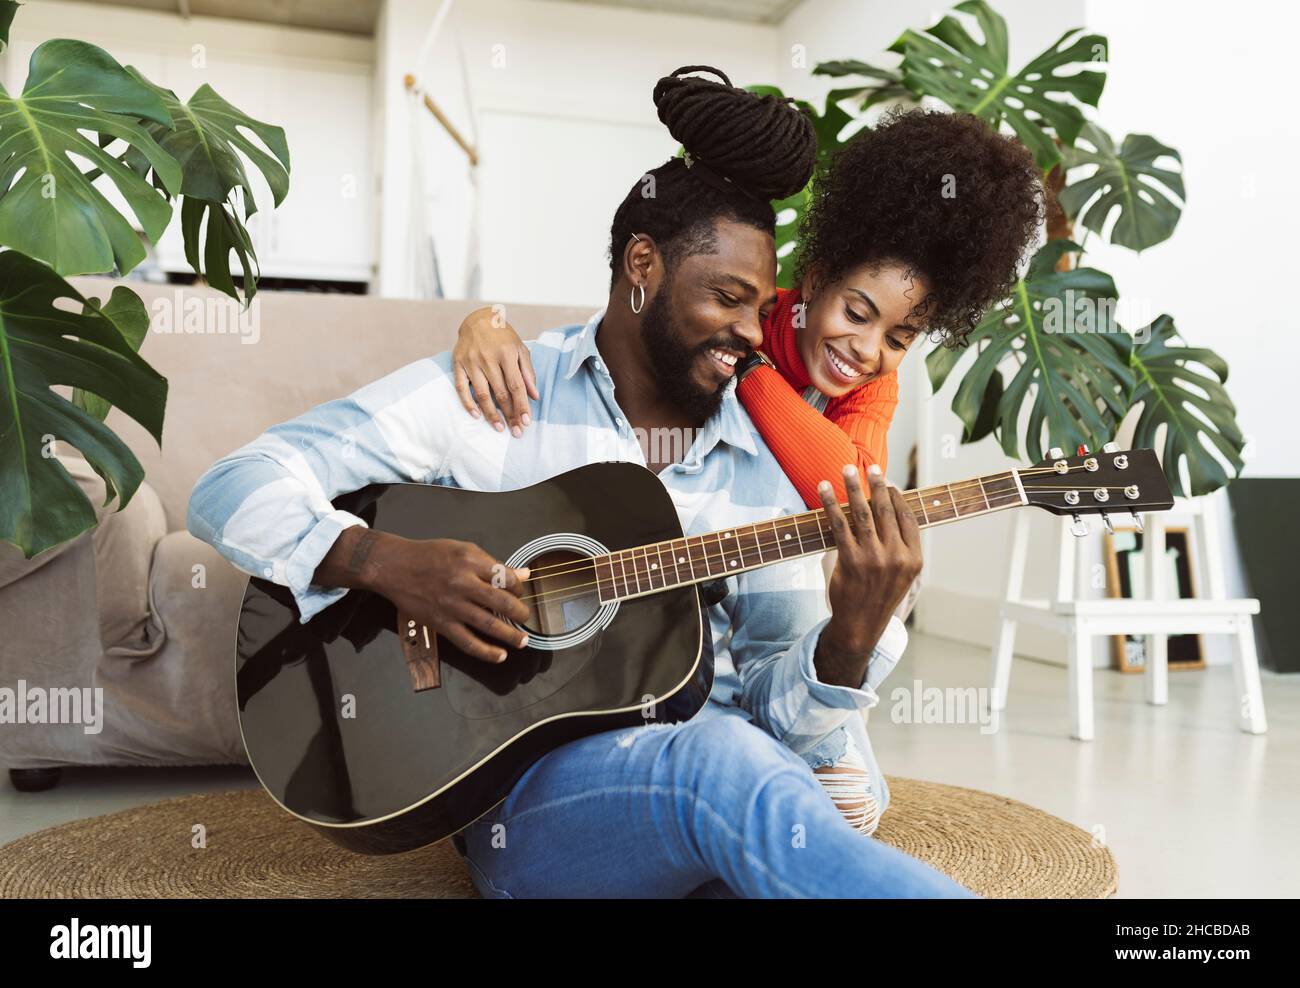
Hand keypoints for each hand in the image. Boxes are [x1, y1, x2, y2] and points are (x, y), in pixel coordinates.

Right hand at [338, 531, 531, 663]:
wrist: (395, 567)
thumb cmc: (430, 556)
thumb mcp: (463, 550)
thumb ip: (493, 564)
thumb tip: (523, 575)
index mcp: (470, 561)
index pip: (505, 578)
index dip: (518, 587)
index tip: (520, 591)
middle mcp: (462, 584)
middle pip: (502, 602)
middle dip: (520, 613)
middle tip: (526, 618)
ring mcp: (452, 606)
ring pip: (489, 625)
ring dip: (510, 635)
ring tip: (522, 641)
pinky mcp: (441, 624)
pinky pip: (467, 642)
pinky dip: (486, 652)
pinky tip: (500, 656)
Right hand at [452, 305, 537, 435]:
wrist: (478, 319)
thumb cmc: (503, 337)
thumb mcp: (520, 349)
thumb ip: (528, 372)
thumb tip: (534, 396)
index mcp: (506, 353)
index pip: (516, 386)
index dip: (521, 405)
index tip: (526, 422)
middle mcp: (488, 358)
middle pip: (501, 393)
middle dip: (509, 414)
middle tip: (516, 432)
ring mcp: (471, 361)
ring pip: (482, 394)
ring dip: (491, 414)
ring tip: (500, 428)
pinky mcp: (458, 364)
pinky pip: (462, 388)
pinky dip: (468, 403)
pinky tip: (477, 416)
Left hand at [815, 464, 921, 686]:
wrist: (861, 625)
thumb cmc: (880, 596)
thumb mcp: (903, 575)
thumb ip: (902, 547)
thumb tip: (891, 513)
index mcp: (914, 559)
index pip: (908, 518)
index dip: (898, 498)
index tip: (890, 483)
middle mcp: (897, 556)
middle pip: (886, 511)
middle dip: (877, 484)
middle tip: (870, 467)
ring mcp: (873, 558)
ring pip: (862, 513)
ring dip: (854, 487)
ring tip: (847, 469)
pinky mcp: (850, 560)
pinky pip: (839, 525)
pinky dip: (830, 504)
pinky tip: (824, 489)